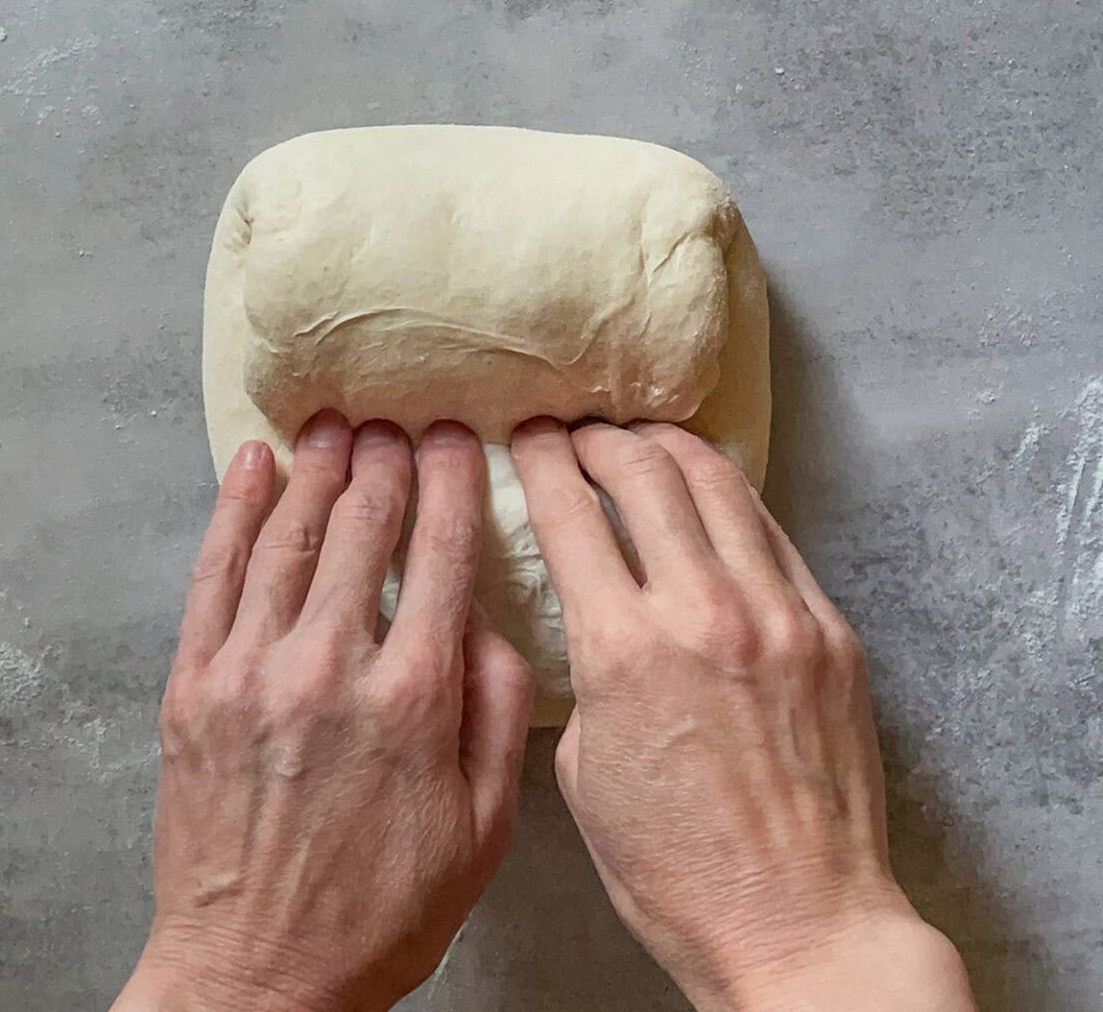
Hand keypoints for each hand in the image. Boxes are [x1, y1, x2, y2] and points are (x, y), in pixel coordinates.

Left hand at [115, 413, 533, 1011]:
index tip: (456, 438)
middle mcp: (331, 667)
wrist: (254, 979)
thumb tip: (480, 612)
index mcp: (413, 697)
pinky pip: (214, 574)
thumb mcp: (484, 827)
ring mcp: (252, 672)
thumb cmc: (381, 910)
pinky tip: (253, 465)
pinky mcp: (194, 687)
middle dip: (386, 460)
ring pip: (289, 535)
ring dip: (318, 468)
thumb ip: (495, 706)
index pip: (439, 550)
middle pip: (363, 525)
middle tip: (397, 421)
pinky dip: (234, 510)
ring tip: (337, 424)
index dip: (451, 480)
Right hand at [510, 419, 975, 1011]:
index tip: (530, 439)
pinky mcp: (830, 630)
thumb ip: (584, 670)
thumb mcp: (585, 772)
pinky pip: (773, 533)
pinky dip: (731, 499)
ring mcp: (778, 616)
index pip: (570, 514)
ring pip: (719, 483)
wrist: (801, 925)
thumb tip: (590, 608)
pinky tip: (712, 496)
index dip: (542, 461)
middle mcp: (703, 614)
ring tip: (645, 442)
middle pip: (644, 473)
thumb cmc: (679, 873)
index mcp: (623, 652)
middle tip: (582, 434)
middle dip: (602, 439)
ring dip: (670, 448)